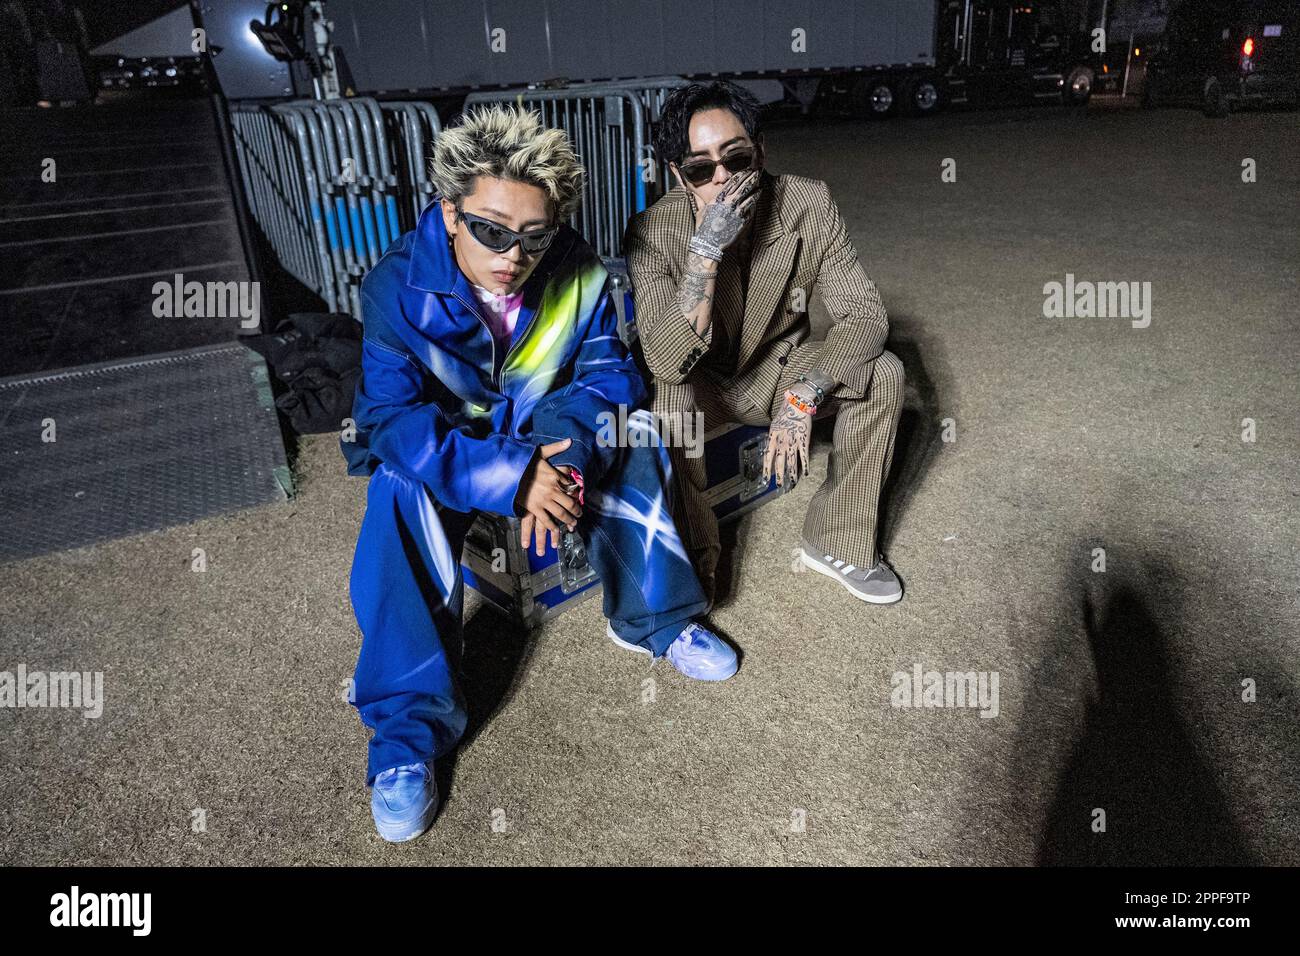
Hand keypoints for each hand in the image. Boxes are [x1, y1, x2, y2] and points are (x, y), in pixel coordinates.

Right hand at [518, 439, 582, 555]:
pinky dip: (553, 526)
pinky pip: (546, 519)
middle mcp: (552, 490)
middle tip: (580, 514)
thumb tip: (570, 441)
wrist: (505, 472)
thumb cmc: (522, 462)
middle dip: (576, 510)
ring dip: (569, 520)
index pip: (570, 486)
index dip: (576, 491)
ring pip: (561, 513)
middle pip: (569, 503)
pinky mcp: (534, 508)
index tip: (578, 494)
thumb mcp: (540, 453)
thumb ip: (556, 448)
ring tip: (573, 523)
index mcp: (555, 476)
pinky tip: (557, 529)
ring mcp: (543, 500)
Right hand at [692, 168, 760, 249]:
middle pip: (742, 186)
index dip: (739, 175)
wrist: (709, 243)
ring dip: (755, 189)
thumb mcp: (701, 211)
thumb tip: (698, 195)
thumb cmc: (703, 228)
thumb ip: (703, 201)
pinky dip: (754, 201)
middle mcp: (728, 203)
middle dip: (750, 178)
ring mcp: (736, 212)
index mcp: (718, 199)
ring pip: (748, 196)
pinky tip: (757, 196)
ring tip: (759, 184)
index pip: (731, 183)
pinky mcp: (741, 220)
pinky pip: (750, 208)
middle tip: (756, 172)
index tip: (745, 171)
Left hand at [763, 392, 812, 487]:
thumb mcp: (774, 425)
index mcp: (773, 436)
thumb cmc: (785, 414)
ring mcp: (793, 440)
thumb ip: (772, 438)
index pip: (768, 455)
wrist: (797, 403)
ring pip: (792, 460)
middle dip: (779, 474)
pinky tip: (805, 473)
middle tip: (779, 485)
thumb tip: (770, 450)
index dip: (766, 468)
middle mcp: (782, 440)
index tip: (765, 479)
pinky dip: (805, 465)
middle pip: (780, 460)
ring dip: (792, 473)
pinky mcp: (804, 439)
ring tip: (792, 483)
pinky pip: (804, 455)